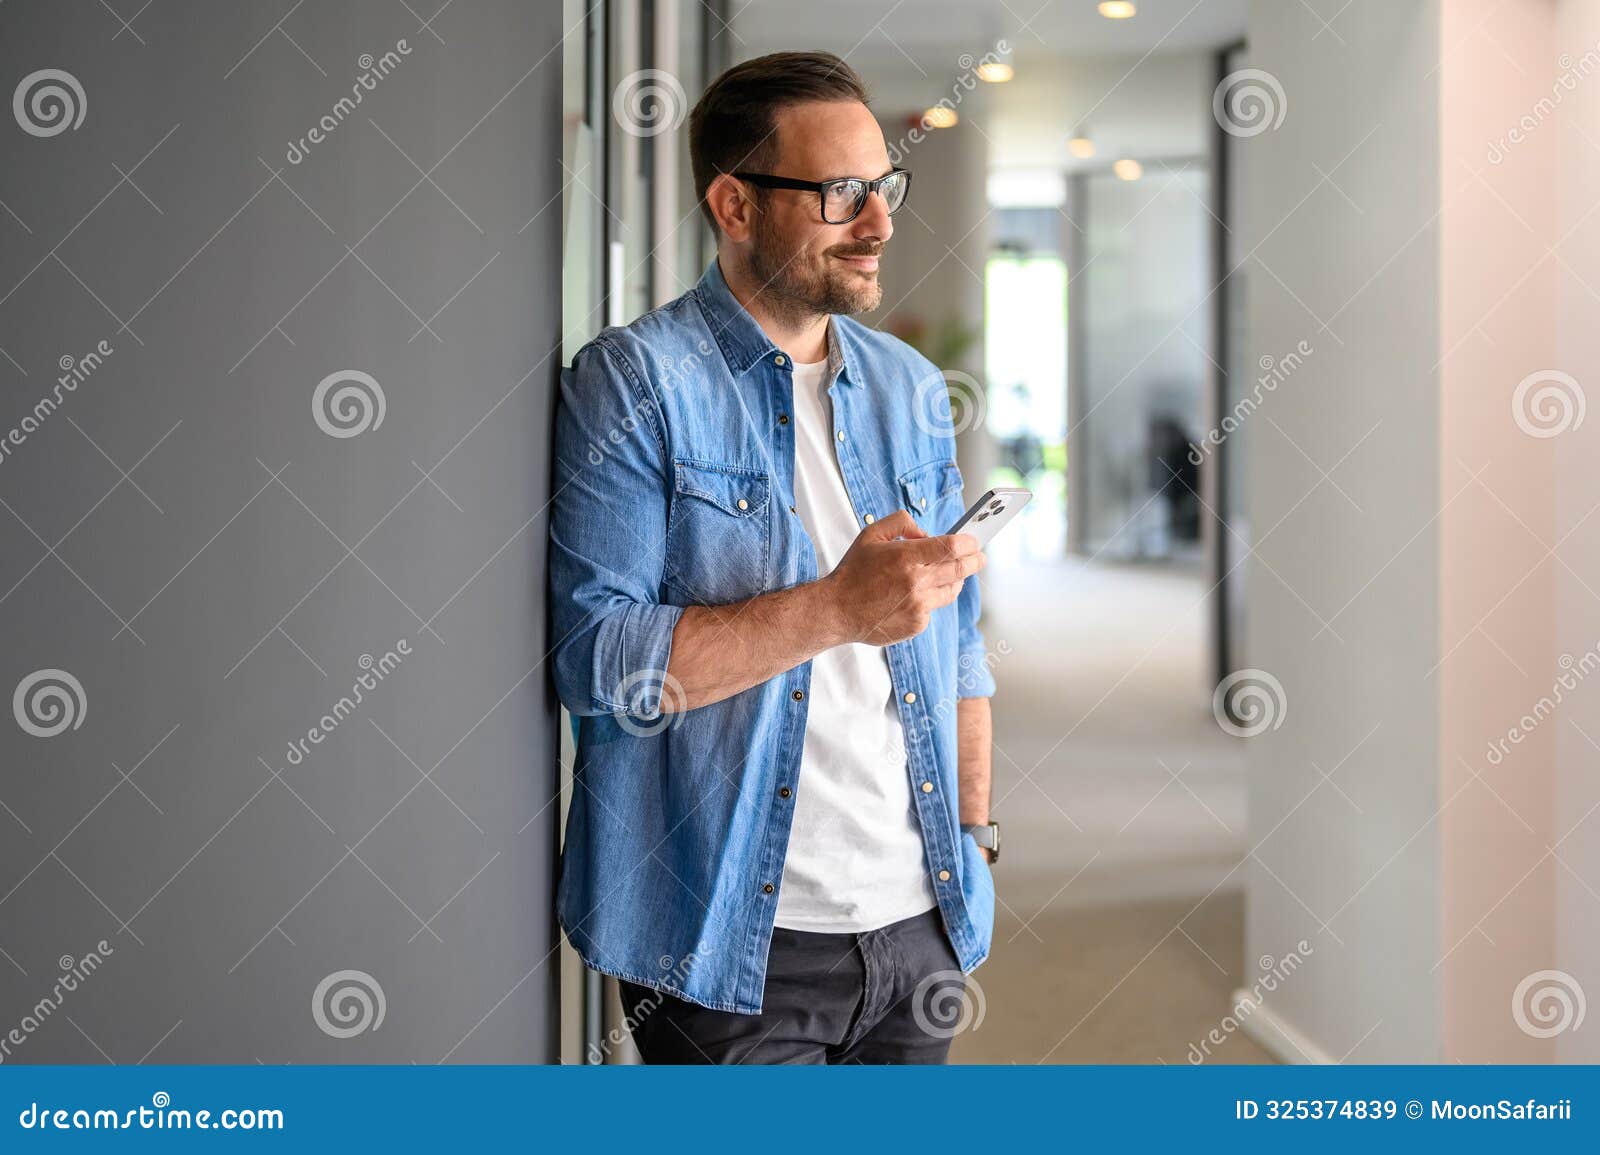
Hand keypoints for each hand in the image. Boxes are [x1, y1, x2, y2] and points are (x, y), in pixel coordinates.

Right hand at [822, 509, 985, 645]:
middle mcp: (915, 582)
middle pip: (960, 569)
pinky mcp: (917, 624)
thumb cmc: (853, 572)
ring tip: (953, 573)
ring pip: (951, 591)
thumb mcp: (871, 535)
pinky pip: (934, 608)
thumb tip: (927, 533)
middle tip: (981, 557)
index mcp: (904, 557)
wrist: (836, 611)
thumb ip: (901, 523)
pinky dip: (931, 599)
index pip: (951, 547)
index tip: (974, 541)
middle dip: (975, 561)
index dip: (969, 543)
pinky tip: (916, 595)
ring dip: (956, 580)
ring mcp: (918, 606)